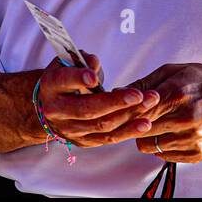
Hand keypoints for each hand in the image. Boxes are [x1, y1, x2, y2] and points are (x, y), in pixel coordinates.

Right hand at [35, 53, 161, 147]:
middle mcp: (57, 111)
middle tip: (138, 94)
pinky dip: (128, 131)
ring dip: (129, 115)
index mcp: (51, 85)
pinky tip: (145, 123)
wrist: (52, 105)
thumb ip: (83, 60)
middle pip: (87, 109)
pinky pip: (109, 138)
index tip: (93, 77)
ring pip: (102, 125)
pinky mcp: (84, 141)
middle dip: (115, 102)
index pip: (64, 81)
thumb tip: (94, 65)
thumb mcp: (68, 61)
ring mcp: (70, 129)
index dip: (78, 79)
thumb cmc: (66, 77)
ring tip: (149, 103)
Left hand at [125, 62, 201, 162]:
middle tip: (136, 118)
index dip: (124, 112)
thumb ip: (144, 84)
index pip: (137, 110)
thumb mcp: (173, 71)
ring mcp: (193, 138)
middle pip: (140, 131)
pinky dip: (162, 147)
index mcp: (177, 94)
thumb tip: (117, 93)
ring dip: (148, 137)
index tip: (119, 111)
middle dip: (133, 125)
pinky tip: (170, 133)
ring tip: (157, 124)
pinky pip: (165, 156)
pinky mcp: (199, 153)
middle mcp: (186, 118)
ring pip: (150, 146)